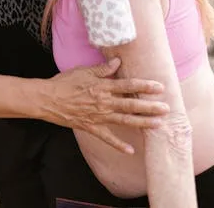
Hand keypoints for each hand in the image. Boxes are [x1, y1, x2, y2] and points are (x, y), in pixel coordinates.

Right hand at [45, 57, 167, 154]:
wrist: (47, 99)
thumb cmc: (64, 82)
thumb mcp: (83, 71)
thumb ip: (102, 69)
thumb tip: (118, 62)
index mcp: (102, 86)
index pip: (128, 85)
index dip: (144, 86)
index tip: (160, 87)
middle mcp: (103, 102)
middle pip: (131, 105)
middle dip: (150, 107)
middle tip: (167, 108)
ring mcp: (98, 116)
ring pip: (124, 120)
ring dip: (142, 123)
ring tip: (158, 125)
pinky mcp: (91, 127)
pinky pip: (107, 138)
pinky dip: (118, 145)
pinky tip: (131, 151)